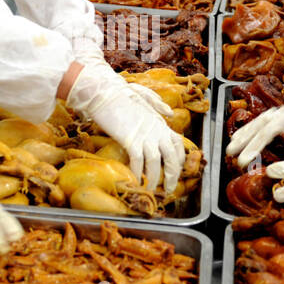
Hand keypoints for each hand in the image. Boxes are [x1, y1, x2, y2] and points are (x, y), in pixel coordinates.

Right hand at [66, 60, 184, 192]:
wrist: (104, 92)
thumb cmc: (121, 94)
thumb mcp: (144, 97)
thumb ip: (158, 106)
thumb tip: (170, 113)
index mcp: (160, 123)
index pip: (178, 144)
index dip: (179, 160)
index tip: (175, 171)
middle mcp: (157, 130)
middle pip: (171, 157)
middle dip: (172, 176)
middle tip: (169, 189)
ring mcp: (145, 135)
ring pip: (155, 164)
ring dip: (154, 179)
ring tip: (150, 190)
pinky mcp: (130, 140)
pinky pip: (137, 162)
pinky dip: (137, 173)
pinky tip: (135, 181)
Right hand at [226, 73, 283, 167]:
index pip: (264, 135)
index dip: (252, 148)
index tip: (243, 161)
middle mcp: (278, 114)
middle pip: (255, 128)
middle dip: (241, 140)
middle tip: (228, 153)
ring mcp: (279, 112)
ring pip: (256, 123)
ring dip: (243, 133)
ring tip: (231, 144)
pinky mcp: (282, 113)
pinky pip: (262, 121)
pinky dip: (252, 127)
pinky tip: (247, 132)